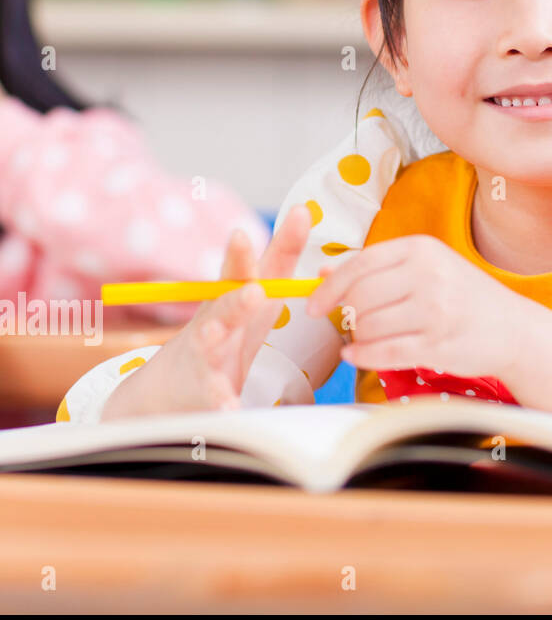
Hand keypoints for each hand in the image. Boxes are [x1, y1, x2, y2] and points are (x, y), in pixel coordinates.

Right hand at [100, 207, 314, 418]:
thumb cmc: (225, 335)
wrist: (170, 386)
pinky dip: (220, 401)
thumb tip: (313, 226)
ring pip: (210, 336)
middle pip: (228, 295)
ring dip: (222, 325)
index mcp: (238, 296)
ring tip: (227, 320)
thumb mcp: (253, 300)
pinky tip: (229, 407)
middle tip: (250, 268)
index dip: (284, 241)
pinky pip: (212, 394)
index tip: (303, 212)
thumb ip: (279, 269)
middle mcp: (219, 318)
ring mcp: (205, 352)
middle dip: (238, 279)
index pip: (263, 264)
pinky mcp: (201, 388)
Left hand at [303, 235, 526, 379]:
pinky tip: (358, 355)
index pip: (359, 265)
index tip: (312, 304)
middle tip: (352, 324)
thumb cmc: (464, 297)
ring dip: (358, 338)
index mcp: (422, 249)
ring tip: (367, 338)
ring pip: (367, 326)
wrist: (513, 329)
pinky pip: (382, 352)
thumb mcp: (427, 268)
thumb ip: (377, 268)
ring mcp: (434, 311)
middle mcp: (428, 275)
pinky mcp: (437, 344)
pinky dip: (362, 356)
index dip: (329, 288)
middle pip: (359, 298)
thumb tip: (324, 272)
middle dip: (347, 316)